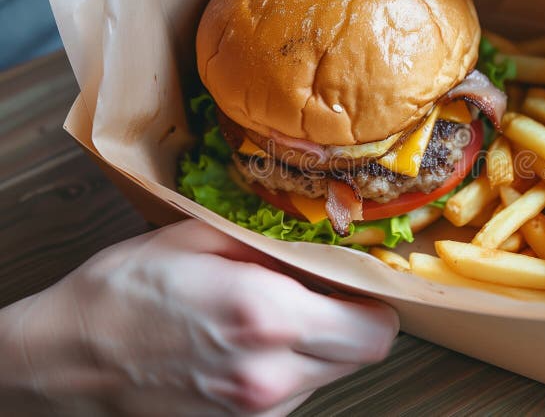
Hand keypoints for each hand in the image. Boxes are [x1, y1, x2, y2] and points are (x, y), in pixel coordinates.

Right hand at [0, 220, 398, 415]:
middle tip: (322, 292)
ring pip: (328, 374)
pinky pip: (293, 391)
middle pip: (359, 356)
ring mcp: (255, 407)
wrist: (72, 356)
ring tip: (271, 315)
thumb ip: (276, 246)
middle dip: (351, 321)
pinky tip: (248, 342)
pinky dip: (287, 365)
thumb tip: (325, 248)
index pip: (374, 331)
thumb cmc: (128, 291)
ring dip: (318, 344)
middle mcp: (270, 373)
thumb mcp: (203, 240)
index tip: (361, 285)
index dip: (376, 305)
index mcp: (267, 316)